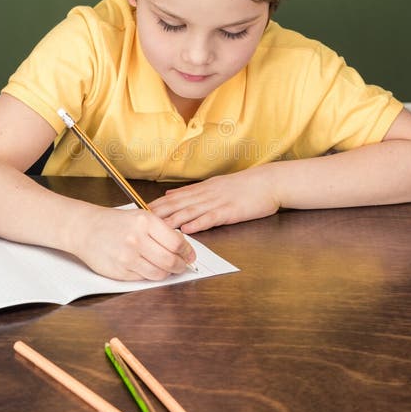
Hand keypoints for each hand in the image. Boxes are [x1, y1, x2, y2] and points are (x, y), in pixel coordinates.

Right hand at [69, 205, 195, 280]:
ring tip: (166, 268)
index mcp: (145, 221)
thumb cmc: (114, 223)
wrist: (85, 229)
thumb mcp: (140, 217)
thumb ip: (161, 231)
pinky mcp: (120, 271)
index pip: (176, 243)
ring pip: (159, 273)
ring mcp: (127, 257)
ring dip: (167, 273)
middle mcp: (136, 239)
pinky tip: (147, 267)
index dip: (187, 252)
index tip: (190, 255)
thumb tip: (183, 248)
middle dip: (181, 266)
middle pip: (170, 261)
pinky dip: (150, 275)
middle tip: (182, 266)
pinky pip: (143, 278)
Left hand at [149, 166, 280, 233]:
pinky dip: (197, 224)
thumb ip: (194, 191)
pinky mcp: (230, 211)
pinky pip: (211, 218)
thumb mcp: (216, 184)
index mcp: (204, 188)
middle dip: (159, 212)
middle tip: (141, 220)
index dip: (158, 204)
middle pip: (178, 203)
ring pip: (191, 211)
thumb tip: (172, 194)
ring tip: (157, 227)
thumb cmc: (246, 186)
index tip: (141, 210)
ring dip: (173, 219)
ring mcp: (218, 202)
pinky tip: (186, 229)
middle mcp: (207, 194)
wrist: (269, 182)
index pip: (176, 196)